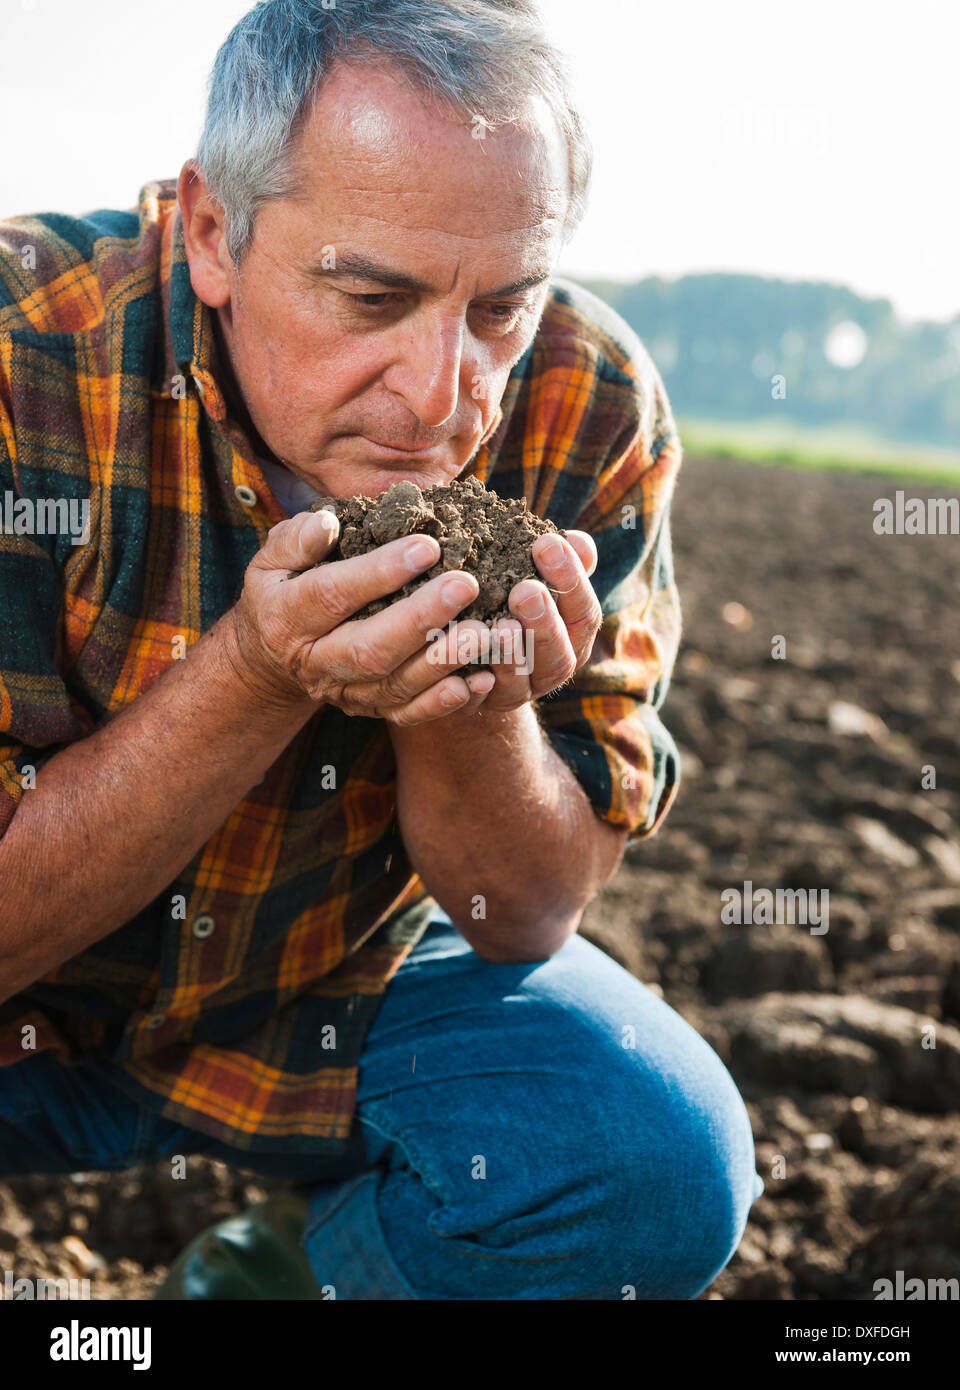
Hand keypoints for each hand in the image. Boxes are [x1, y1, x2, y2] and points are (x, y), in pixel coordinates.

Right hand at [226, 509, 496, 724]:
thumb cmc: (286, 586)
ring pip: (396, 685)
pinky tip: (481, 678)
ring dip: (442, 661)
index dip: (379, 572)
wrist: (275, 653)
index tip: (427, 547)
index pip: (332, 594)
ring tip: (484, 631)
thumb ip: (296, 539)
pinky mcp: (370, 709)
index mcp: (286, 617)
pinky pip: (409, 713)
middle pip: (369, 648)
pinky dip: (446, 701)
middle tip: (467, 585)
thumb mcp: (273, 556)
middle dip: (420, 618)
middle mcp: (315, 662)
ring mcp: (344, 692)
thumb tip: (327, 524)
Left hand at [462, 530, 601, 714]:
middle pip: (560, 654)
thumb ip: (556, 563)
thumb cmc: (505, 599)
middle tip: (526, 590)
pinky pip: (478, 703)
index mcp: (571, 635)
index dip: (571, 580)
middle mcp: (550, 668)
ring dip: (513, 656)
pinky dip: (475, 690)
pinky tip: (470, 671)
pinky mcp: (480, 707)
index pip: (583, 611)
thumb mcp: (532, 576)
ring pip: (522, 682)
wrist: (467, 654)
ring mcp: (517, 693)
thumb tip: (578, 541)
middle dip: (544, 622)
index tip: (547, 543)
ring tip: (500, 627)